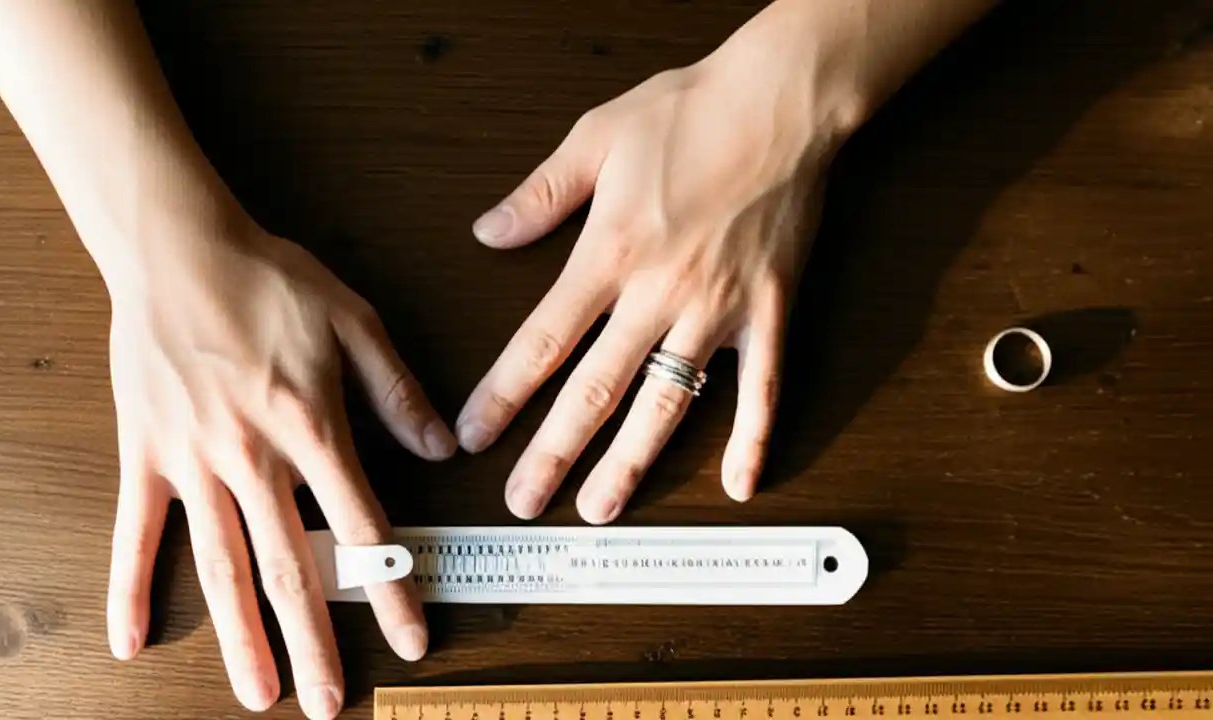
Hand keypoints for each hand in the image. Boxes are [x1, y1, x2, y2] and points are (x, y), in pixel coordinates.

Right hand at [104, 225, 454, 718]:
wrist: (175, 247)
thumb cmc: (267, 278)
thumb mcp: (354, 321)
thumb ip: (398, 391)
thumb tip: (444, 448)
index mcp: (311, 427)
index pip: (362, 526)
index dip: (390, 588)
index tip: (409, 638)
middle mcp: (253, 457)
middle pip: (290, 566)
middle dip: (314, 641)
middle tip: (326, 702)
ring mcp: (192, 461)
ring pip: (221, 565)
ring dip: (240, 636)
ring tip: (256, 694)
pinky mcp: (144, 454)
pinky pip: (135, 532)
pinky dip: (130, 586)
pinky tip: (131, 640)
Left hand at [457, 48, 854, 523]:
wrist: (780, 101)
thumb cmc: (689, 112)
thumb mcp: (593, 138)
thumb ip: (538, 196)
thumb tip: (488, 234)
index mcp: (609, 253)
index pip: (542, 342)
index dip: (503, 395)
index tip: (474, 435)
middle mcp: (659, 292)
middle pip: (595, 390)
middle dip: (554, 452)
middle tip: (524, 499)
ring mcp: (717, 309)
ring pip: (668, 402)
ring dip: (631, 463)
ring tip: (600, 507)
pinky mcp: (767, 312)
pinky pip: (762, 387)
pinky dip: (754, 438)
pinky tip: (738, 483)